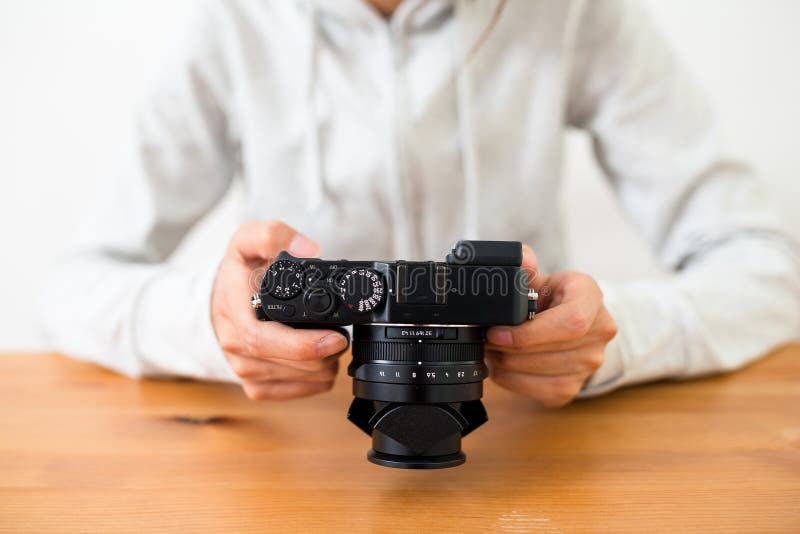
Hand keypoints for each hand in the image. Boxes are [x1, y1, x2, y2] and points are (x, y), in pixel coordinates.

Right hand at [211, 220, 348, 399]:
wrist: (219, 300)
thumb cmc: (238, 272)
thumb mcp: (247, 240)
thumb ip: (273, 235)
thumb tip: (308, 249)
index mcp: (235, 311)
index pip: (265, 340)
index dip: (305, 345)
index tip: (336, 337)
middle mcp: (236, 345)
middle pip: (291, 364)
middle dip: (326, 354)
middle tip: (342, 336)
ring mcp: (244, 370)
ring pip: (299, 380)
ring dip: (324, 366)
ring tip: (331, 343)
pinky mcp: (255, 387)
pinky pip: (296, 392)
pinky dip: (316, 380)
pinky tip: (320, 361)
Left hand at [485, 245, 616, 406]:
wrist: (574, 320)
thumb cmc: (552, 297)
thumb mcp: (539, 276)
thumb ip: (524, 264)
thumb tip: (521, 260)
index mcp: (590, 296)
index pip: (570, 322)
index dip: (529, 333)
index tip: (496, 332)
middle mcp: (600, 332)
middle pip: (550, 352)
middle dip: (508, 350)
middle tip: (484, 340)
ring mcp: (590, 363)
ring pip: (541, 374)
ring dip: (506, 365)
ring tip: (492, 351)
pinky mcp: (574, 387)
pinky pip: (538, 391)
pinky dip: (512, 380)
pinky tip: (502, 367)